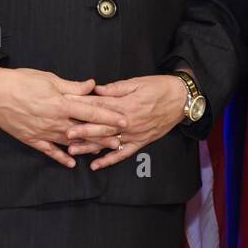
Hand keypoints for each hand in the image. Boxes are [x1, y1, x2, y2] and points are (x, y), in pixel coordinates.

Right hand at [0, 65, 125, 168]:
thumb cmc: (21, 81)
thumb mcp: (49, 79)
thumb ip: (72, 86)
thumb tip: (92, 86)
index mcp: (61, 104)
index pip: (91, 112)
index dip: (109, 117)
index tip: (124, 121)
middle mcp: (55, 121)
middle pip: (84, 130)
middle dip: (103, 136)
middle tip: (120, 141)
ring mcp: (43, 132)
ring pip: (69, 142)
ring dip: (86, 148)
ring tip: (102, 152)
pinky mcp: (31, 139)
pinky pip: (49, 151)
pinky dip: (60, 158)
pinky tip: (71, 163)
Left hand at [64, 75, 187, 170]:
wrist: (183, 100)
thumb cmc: (160, 88)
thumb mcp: (139, 82)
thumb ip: (117, 88)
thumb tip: (98, 89)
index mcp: (127, 104)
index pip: (100, 105)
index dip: (83, 105)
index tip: (68, 106)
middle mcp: (129, 121)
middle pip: (101, 126)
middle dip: (82, 130)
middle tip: (65, 133)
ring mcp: (135, 134)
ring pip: (109, 142)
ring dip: (90, 147)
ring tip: (73, 150)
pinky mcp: (141, 141)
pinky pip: (123, 154)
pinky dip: (110, 160)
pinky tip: (96, 165)